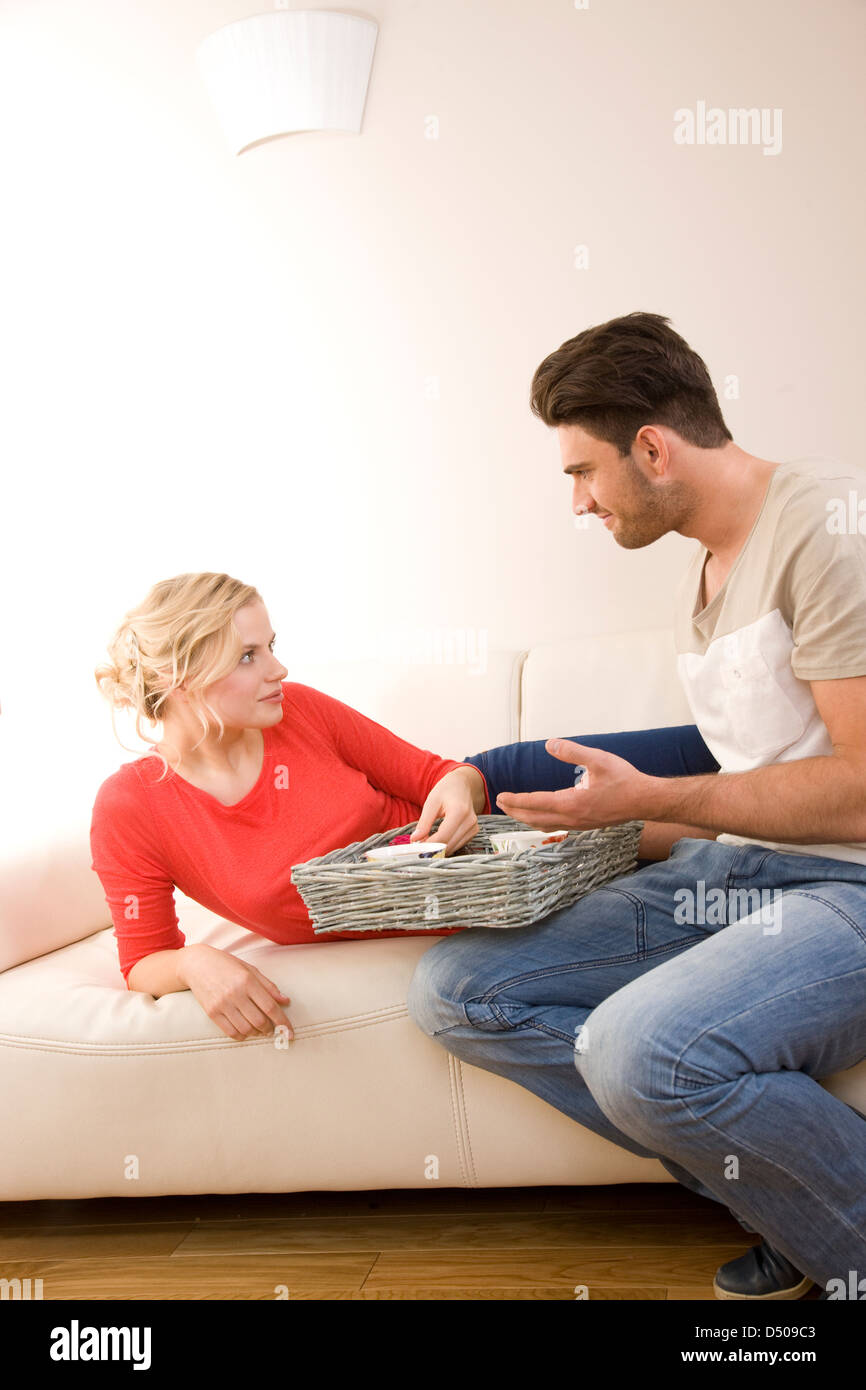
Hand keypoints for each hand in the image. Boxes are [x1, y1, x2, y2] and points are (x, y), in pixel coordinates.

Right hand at [179, 944, 293, 1042]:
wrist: (197, 964)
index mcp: (248, 980)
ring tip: (261, 1030)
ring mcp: (222, 1004)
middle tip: (274, 1030)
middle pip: (259, 1021)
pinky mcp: (211, 1013)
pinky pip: (230, 1032)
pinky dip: (242, 1036)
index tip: (290, 1033)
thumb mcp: (250, 969)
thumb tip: (286, 1001)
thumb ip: (269, 986)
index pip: (270, 1007)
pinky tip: (246, 1032)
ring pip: (246, 1029)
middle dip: (270, 1030)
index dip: (283, 1022)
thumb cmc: (227, 965)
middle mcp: (235, 993)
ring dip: (257, 1033)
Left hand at [409, 767, 482, 854]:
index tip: (416, 847)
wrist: (462, 784)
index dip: (428, 845)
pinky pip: (458, 844)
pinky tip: (438, 838)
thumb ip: (424, 822)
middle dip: (432, 848)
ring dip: (439, 848)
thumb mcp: (431, 802)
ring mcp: (473, 827)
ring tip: (426, 840)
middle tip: (418, 845)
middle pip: (448, 845)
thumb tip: (415, 839)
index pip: (443, 837)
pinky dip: (446, 845)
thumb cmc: (446, 790)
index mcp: (459, 812)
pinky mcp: (473, 831)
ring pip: (453, 847)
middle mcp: (469, 821)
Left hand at [495, 738, 649, 830]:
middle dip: (515, 811)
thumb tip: (549, 744)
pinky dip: (541, 822)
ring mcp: (579, 824)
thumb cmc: (624, 779)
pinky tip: (540, 817)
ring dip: (526, 818)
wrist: (646, 800)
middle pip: (535, 818)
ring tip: (514, 811)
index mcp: (573, 803)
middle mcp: (573, 817)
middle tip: (500, 803)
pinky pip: (556, 826)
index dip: (516, 800)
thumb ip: (572, 752)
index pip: (536, 803)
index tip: (502, 797)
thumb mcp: (598, 759)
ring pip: (545, 825)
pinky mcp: (585, 824)